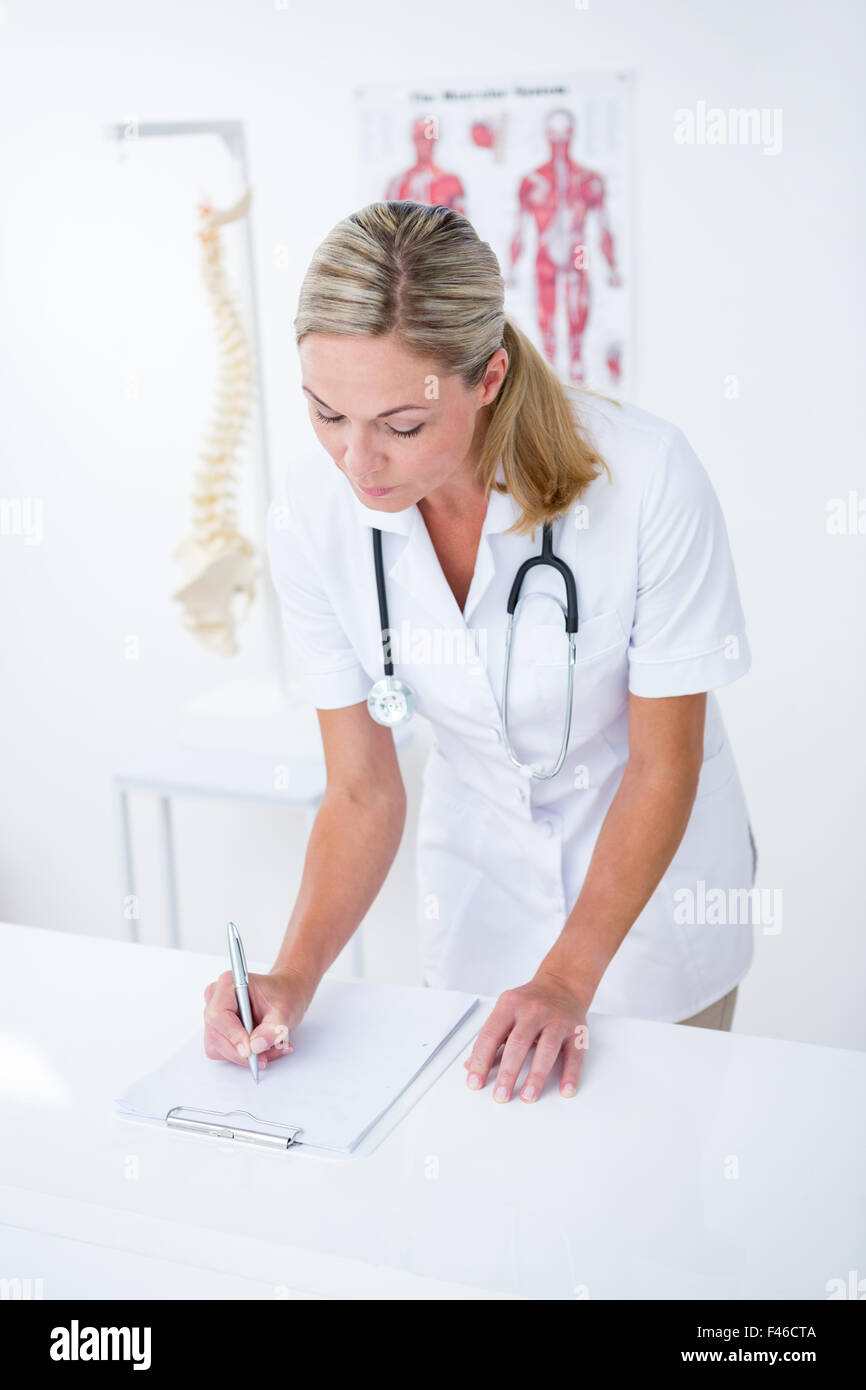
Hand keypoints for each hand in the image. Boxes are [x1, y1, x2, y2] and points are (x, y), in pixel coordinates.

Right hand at [203, 967, 310, 1069]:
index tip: (250, 1049)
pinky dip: (244, 1057)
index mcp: (229, 983)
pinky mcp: (218, 1031)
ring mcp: (215, 1016)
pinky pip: (223, 1052)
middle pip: (216, 1035)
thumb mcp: (285, 1009)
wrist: (285, 993)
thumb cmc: (283, 993)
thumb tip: (256, 1045)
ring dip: (246, 1056)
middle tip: (269, 1052)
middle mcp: (216, 998)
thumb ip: (272, 1028)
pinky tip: (263, 1048)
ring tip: (272, 1048)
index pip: (218, 1014)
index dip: (232, 1035)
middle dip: (243, 1051)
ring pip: (218, 1048)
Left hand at [463, 969, 589, 1101]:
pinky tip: (564, 1090)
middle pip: (518, 1043)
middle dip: (508, 1072)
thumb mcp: (506, 1011)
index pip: (491, 1034)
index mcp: (510, 1005)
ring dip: (536, 1076)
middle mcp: (533, 1010)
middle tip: (501, 1096)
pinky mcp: (577, 1030)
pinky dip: (570, 1074)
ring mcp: (557, 1020)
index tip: (475, 1082)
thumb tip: (470, 1067)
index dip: (481, 1060)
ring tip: (527, 1096)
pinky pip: (574, 1054)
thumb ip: (490, 1038)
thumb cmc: (530, 1003)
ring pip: (546, 1049)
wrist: (562, 984)